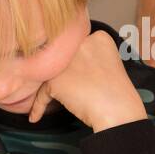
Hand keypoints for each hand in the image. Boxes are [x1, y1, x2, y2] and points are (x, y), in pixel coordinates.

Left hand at [28, 30, 146, 132]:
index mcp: (99, 37)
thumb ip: (91, 58)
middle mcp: (80, 44)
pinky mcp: (55, 79)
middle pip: (62, 57)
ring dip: (46, 89)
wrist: (117, 111)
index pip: (78, 47)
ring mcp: (66, 60)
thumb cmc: (118, 95)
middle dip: (59, 74)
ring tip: (48, 103)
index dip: (76, 63)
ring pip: (50, 74)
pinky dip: (38, 106)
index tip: (81, 77)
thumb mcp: (110, 65)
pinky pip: (42, 93)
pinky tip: (36, 116)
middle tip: (65, 90)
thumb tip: (69, 67)